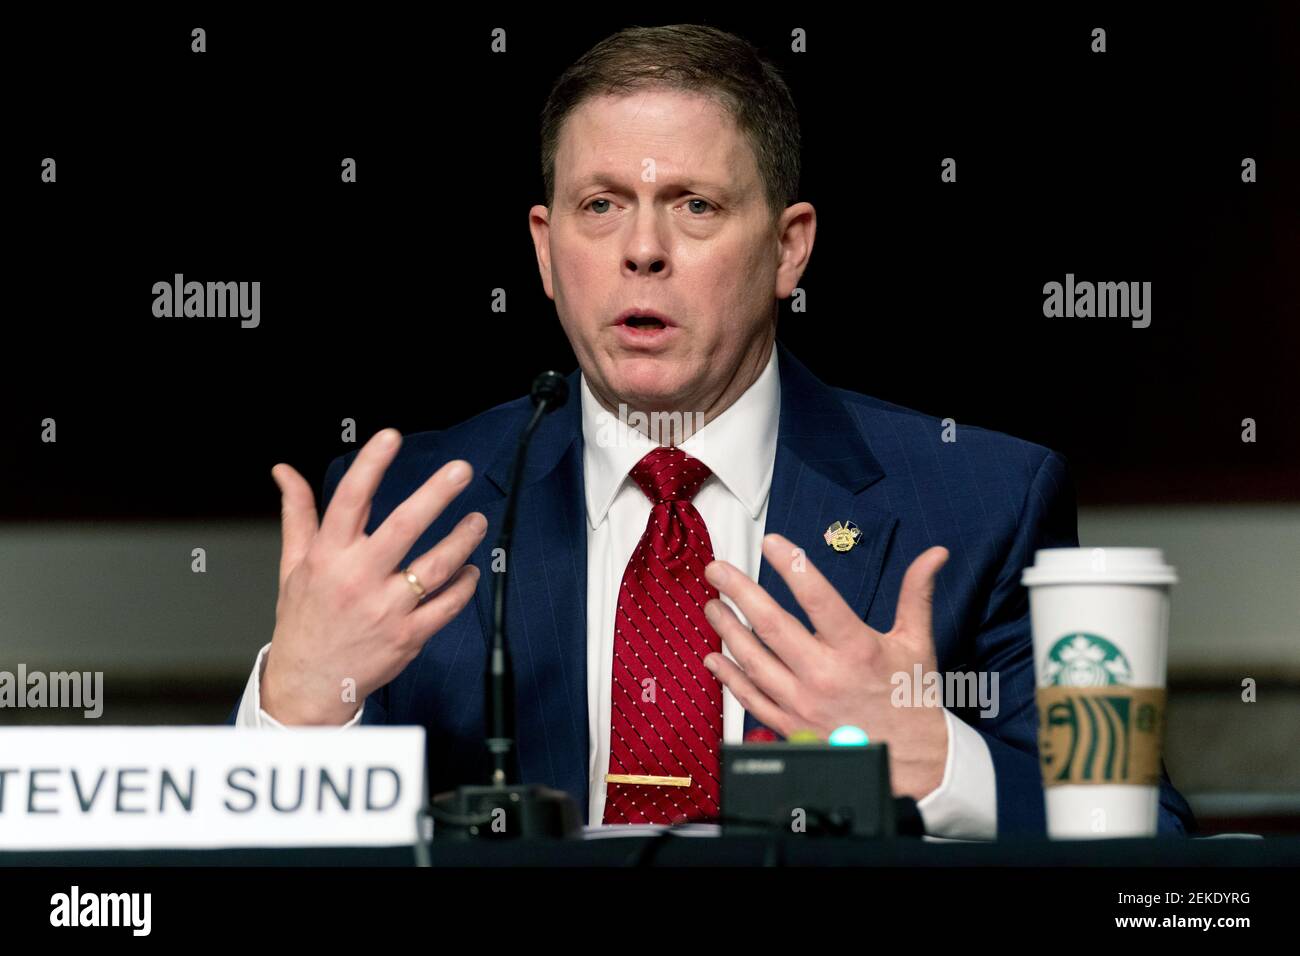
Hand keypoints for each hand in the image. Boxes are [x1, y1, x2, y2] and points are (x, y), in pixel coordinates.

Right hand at [261, 428, 485, 724]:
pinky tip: (470, 568)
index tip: (390, 437)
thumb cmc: (304, 621)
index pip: (349, 500)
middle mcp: (358, 579)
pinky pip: (447, 604)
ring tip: (477, 520)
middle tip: (460, 470)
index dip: (370, 466)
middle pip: (403, 527)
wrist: (308, 684)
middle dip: (435, 495)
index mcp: (328, 557)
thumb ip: (298, 514)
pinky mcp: (409, 636)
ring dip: (462, 540)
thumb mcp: (293, 565)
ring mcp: (386, 609)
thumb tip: (285, 472)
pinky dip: (464, 584)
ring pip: (436, 566)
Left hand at [701, 534, 950, 800]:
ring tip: (712, 605)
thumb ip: (917, 594)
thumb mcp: (917, 643)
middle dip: (739, 592)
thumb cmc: (911, 698)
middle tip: (717, 570)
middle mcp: (825, 675)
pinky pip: (751, 698)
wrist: (913, 763)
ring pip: (753, 661)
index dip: (792, 567)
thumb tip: (935, 554)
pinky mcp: (791, 727)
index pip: (818, 599)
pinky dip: (728, 676)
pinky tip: (714, 657)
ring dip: (727, 630)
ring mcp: (803, 704)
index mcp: (857, 650)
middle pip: (771, 626)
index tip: (771, 542)